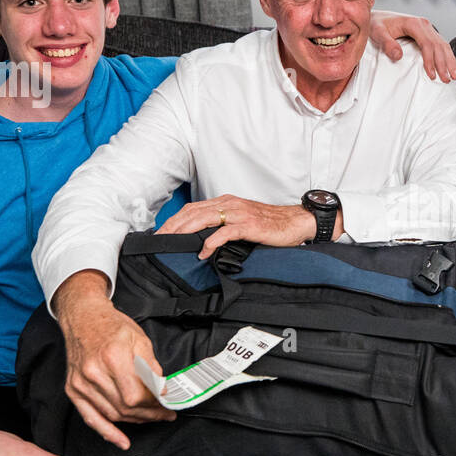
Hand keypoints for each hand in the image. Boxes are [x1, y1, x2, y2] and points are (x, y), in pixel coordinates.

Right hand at [54, 270, 175, 449]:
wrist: (83, 318)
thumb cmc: (111, 326)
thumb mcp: (140, 340)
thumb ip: (151, 368)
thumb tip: (162, 391)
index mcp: (113, 357)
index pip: (137, 395)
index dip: (155, 405)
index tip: (167, 407)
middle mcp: (94, 372)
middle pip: (125, 407)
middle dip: (149, 415)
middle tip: (164, 416)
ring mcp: (81, 383)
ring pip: (112, 414)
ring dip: (134, 421)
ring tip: (150, 419)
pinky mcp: (73, 390)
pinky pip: (90, 417)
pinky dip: (106, 431)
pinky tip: (121, 440)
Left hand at [157, 194, 335, 257]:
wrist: (296, 221)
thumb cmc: (271, 224)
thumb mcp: (243, 221)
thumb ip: (224, 225)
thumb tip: (204, 240)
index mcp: (226, 202)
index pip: (192, 208)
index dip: (174, 220)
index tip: (161, 233)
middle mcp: (230, 204)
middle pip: (193, 212)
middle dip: (173, 226)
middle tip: (159, 240)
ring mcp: (239, 214)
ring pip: (204, 219)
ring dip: (185, 232)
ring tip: (173, 244)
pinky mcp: (249, 225)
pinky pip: (224, 232)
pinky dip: (210, 242)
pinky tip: (203, 252)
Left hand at [369, 11, 455, 82]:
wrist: (378, 17)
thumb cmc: (377, 25)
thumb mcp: (377, 33)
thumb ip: (386, 44)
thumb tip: (398, 56)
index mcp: (414, 23)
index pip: (427, 44)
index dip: (431, 61)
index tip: (432, 75)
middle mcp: (424, 24)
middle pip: (438, 46)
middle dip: (443, 64)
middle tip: (446, 80)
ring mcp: (427, 28)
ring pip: (443, 45)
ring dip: (450, 61)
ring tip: (453, 76)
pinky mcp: (428, 33)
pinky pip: (441, 44)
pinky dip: (448, 56)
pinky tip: (451, 67)